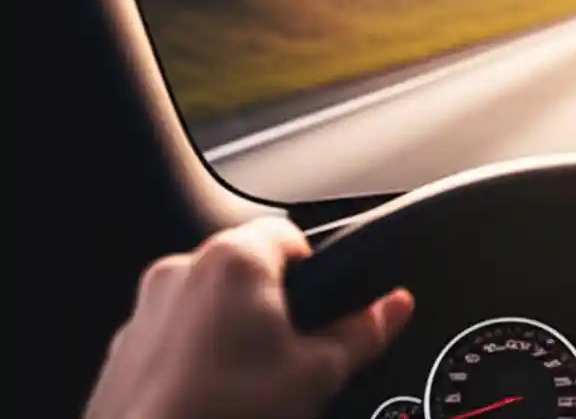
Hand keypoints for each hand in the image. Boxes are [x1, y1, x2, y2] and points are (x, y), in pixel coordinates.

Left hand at [85, 217, 414, 418]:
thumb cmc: (225, 417)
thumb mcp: (317, 376)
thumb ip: (363, 332)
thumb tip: (394, 307)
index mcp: (235, 261)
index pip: (293, 234)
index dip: (319, 272)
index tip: (325, 311)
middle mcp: (182, 271)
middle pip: (250, 270)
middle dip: (276, 307)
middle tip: (294, 358)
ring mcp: (144, 310)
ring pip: (210, 305)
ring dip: (233, 332)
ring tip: (252, 387)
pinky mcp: (122, 350)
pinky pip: (175, 337)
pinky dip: (197, 358)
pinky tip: (214, 400)